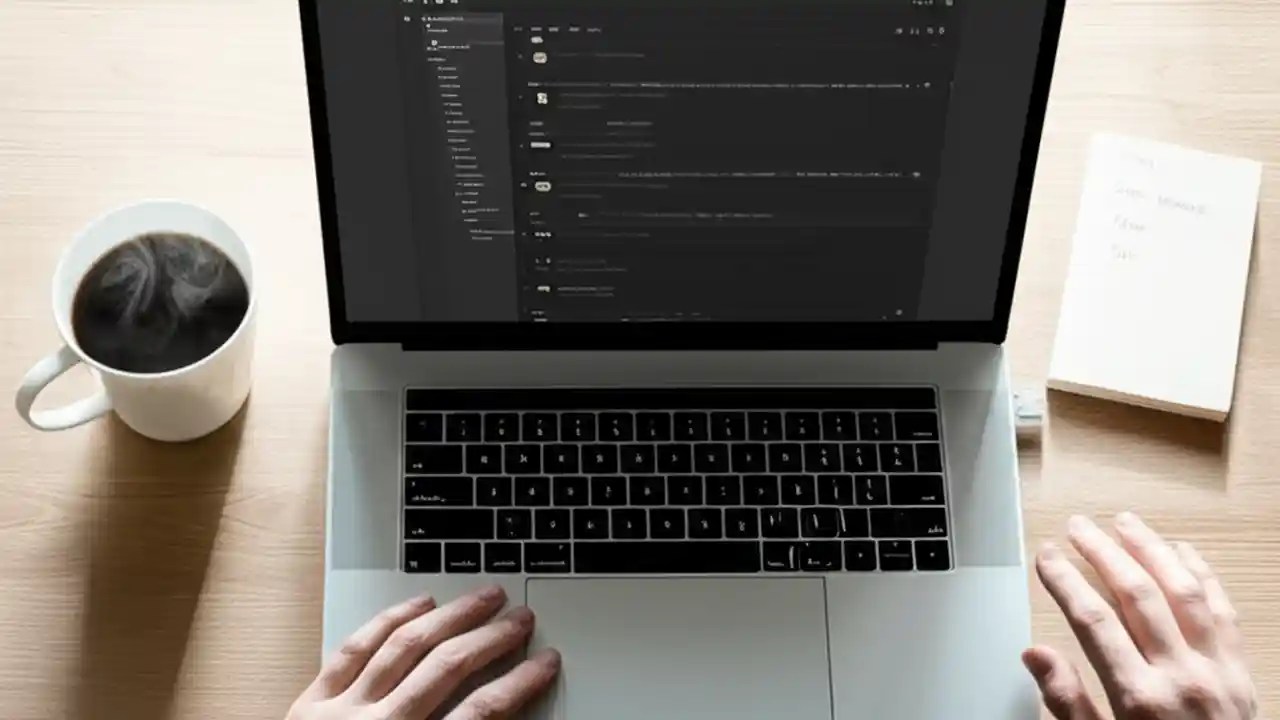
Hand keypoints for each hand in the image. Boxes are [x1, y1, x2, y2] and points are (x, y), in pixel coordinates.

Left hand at [288, 585, 559, 719]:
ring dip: (450, 617)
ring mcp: (338, 712)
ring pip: (405, 647)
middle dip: (491, 638)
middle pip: (447, 669)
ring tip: (483, 598)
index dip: (520, 684)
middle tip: (521, 620)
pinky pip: (354, 648)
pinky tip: (418, 605)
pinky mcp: (308, 705)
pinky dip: (390, 621)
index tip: (546, 663)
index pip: (480, 714)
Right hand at [1025, 513, 1255, 719]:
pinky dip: (1202, 575)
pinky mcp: (1243, 672)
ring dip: (1152, 550)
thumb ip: (1068, 704)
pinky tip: (1181, 552)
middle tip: (1077, 526)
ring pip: (1184, 591)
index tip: (1046, 557)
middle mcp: (1182, 676)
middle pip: (1137, 594)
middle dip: (1102, 552)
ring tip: (1125, 522)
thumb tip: (1035, 655)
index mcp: (1139, 698)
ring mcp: (1218, 671)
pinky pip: (1223, 610)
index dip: (1065, 581)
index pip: (1093, 620)